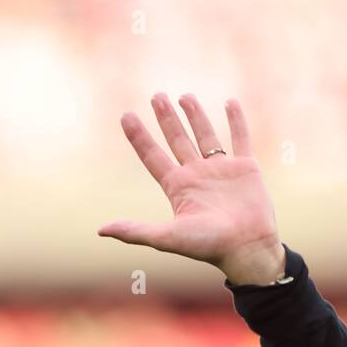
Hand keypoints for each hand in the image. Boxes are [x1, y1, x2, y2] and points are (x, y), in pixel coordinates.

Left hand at [98, 94, 285, 285]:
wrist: (247, 249)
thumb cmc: (208, 246)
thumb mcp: (167, 237)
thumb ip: (135, 231)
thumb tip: (100, 230)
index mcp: (178, 188)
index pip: (152, 156)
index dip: (138, 136)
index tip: (126, 115)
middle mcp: (197, 175)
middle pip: (177, 140)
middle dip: (166, 118)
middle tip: (156, 96)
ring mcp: (221, 171)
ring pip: (205, 135)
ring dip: (195, 115)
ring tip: (184, 96)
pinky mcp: (246, 169)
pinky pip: (240, 139)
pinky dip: (236, 120)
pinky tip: (230, 102)